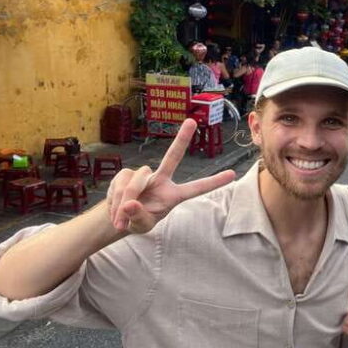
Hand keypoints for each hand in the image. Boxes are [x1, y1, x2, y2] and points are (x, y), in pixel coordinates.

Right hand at [107, 119, 234, 232]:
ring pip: (137, 180)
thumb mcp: (141, 226)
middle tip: (191, 121)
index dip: (213, 182)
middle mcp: (162, 181)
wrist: (117, 218)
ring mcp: (144, 175)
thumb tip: (131, 204)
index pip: (197, 188)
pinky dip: (116, 198)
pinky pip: (122, 183)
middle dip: (181, 139)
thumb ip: (138, 217)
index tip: (232, 174)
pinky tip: (115, 208)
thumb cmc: (137, 221)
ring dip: (126, 199)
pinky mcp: (126, 173)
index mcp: (173, 196)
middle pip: (173, 157)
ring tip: (121, 218)